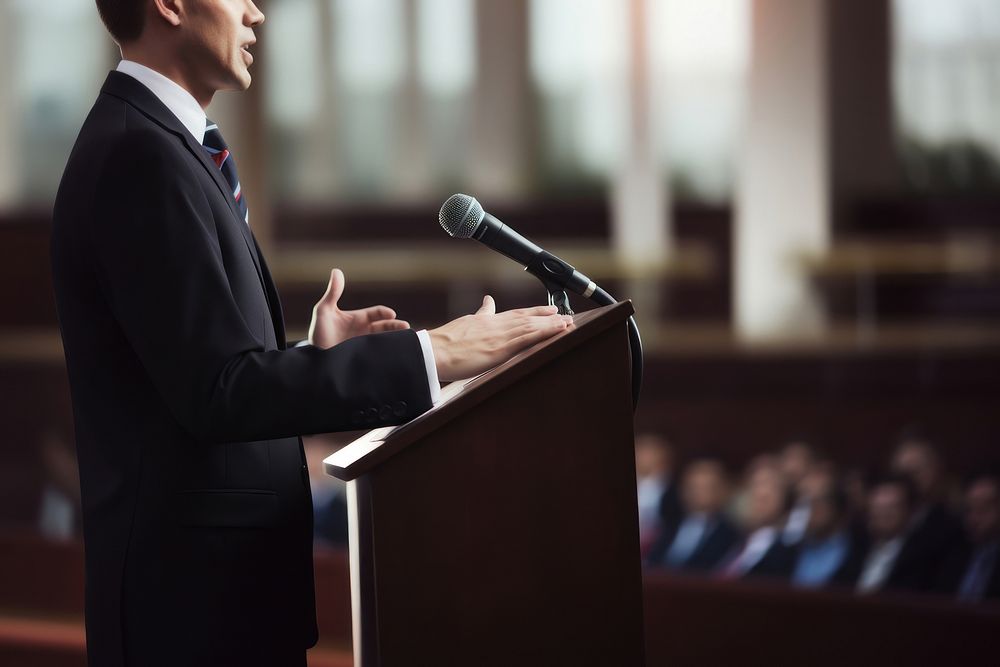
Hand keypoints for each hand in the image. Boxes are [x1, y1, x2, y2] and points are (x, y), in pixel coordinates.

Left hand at [308, 269, 409, 348]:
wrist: (315, 358)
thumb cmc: (318, 332)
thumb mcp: (324, 311)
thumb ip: (332, 293)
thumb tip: (336, 270)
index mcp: (359, 319)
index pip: (377, 313)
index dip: (385, 313)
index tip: (392, 314)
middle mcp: (364, 331)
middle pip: (386, 327)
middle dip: (397, 327)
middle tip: (406, 328)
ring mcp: (365, 345)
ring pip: (385, 341)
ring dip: (395, 341)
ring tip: (405, 343)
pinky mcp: (365, 358)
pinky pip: (379, 355)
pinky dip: (387, 354)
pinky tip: (394, 354)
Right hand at [427, 295, 573, 381]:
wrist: (434, 351)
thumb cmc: (444, 343)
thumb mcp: (465, 323)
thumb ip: (480, 313)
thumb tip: (487, 300)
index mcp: (487, 321)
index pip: (515, 313)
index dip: (533, 311)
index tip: (547, 309)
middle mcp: (497, 325)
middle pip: (527, 318)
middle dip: (547, 316)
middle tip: (565, 315)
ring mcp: (500, 336)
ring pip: (532, 326)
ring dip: (551, 324)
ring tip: (567, 322)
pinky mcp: (501, 349)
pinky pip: (529, 339)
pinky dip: (546, 332)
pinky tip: (558, 330)